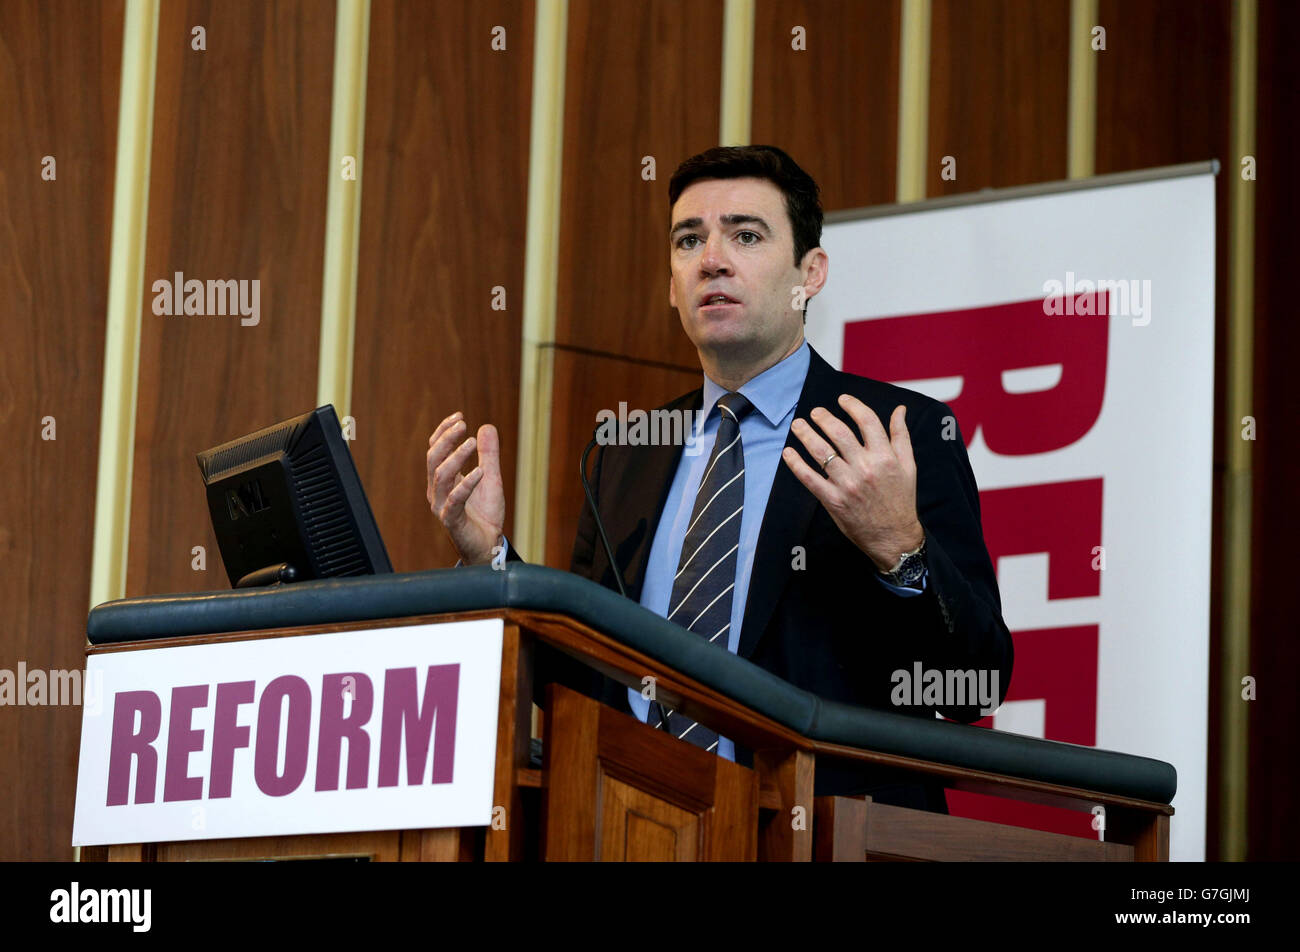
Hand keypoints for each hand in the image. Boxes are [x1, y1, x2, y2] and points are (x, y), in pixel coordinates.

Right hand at [426, 411, 505, 564]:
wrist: (488, 544)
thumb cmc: (485, 513)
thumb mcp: (491, 477)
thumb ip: (488, 454)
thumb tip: (487, 426)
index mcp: (443, 478)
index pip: (435, 449)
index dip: (444, 431)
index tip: (459, 416)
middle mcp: (438, 490)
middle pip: (433, 458)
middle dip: (446, 439)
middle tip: (463, 425)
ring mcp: (442, 505)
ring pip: (440, 476)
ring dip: (456, 457)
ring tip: (472, 443)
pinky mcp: (451, 520)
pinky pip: (455, 499)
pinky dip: (466, 484)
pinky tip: (480, 471)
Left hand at [782, 395, 923, 571]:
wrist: (894, 537)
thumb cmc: (901, 500)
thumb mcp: (909, 466)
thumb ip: (901, 436)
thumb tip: (899, 410)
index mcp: (885, 457)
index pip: (867, 421)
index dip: (853, 406)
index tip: (842, 400)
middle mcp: (866, 468)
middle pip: (839, 433)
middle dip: (823, 418)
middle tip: (814, 412)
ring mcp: (847, 484)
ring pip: (822, 452)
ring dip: (806, 434)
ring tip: (797, 424)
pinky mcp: (833, 500)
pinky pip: (809, 478)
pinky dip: (796, 464)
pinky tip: (788, 453)